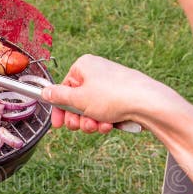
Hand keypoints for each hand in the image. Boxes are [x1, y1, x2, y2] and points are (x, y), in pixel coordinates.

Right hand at [42, 54, 162, 133]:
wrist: (148, 103)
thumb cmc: (113, 96)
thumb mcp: (79, 98)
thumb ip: (58, 96)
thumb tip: (44, 92)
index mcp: (83, 66)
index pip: (63, 89)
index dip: (60, 109)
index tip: (59, 125)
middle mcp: (96, 72)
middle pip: (77, 101)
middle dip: (78, 118)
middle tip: (81, 126)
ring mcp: (110, 85)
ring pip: (91, 110)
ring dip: (92, 122)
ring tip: (100, 125)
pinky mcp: (121, 97)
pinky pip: (106, 112)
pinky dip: (106, 120)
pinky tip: (111, 124)